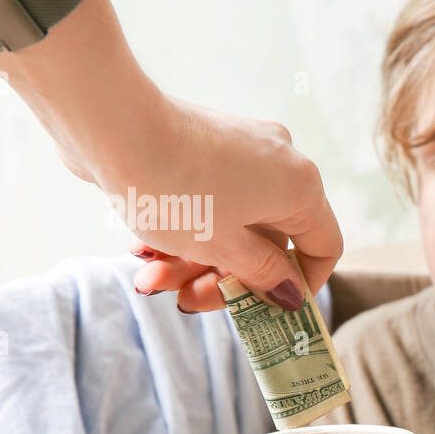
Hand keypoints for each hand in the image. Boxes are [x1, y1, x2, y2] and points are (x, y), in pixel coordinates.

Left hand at [108, 95, 342, 312]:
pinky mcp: (205, 146)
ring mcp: (242, 151)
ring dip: (192, 261)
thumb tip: (293, 296)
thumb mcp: (224, 248)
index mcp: (300, 188)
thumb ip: (264, 276)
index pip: (324, 247)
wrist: (110, 124)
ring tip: (149, 279)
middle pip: (268, 242)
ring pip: (232, 225)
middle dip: (225, 278)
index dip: (302, 285)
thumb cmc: (176, 190)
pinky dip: (181, 230)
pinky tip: (143, 247)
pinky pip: (209, 201)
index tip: (270, 310)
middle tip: (188, 301)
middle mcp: (280, 164)